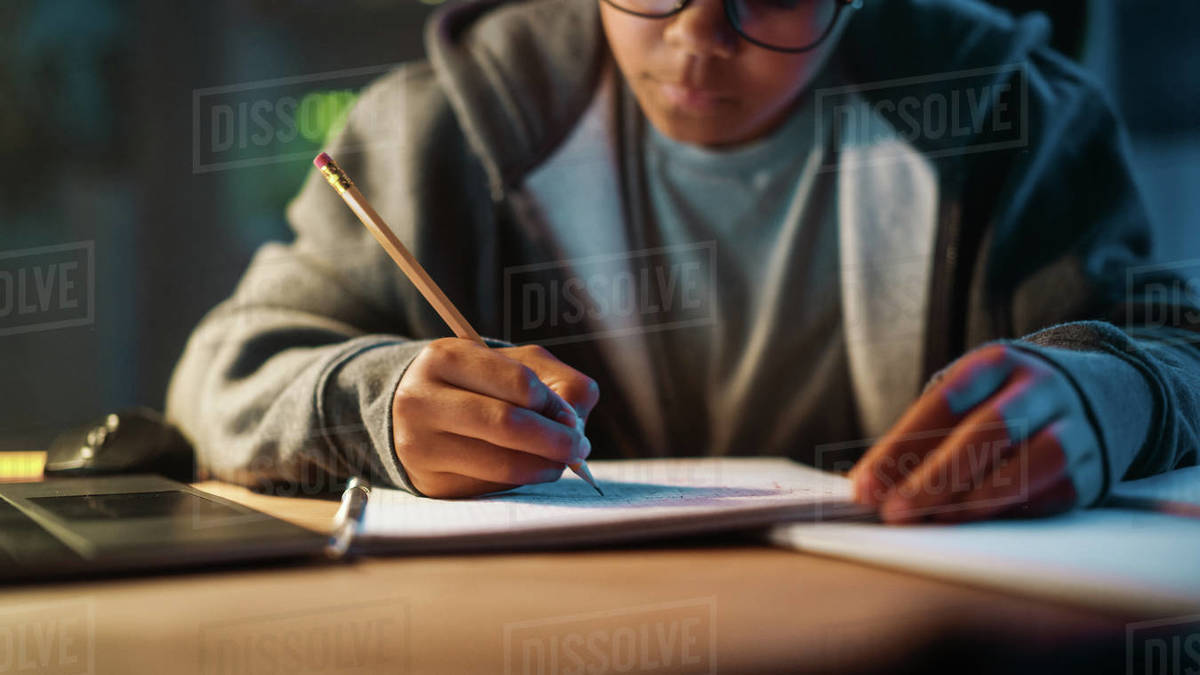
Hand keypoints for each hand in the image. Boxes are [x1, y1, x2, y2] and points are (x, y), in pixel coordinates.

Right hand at [392, 339, 599, 497]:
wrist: (417, 413)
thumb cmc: (479, 384)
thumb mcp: (514, 364)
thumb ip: (556, 382)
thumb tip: (574, 425)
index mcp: (446, 358)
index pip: (518, 382)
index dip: (555, 404)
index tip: (572, 417)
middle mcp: (422, 400)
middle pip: (507, 425)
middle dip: (556, 440)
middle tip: (578, 448)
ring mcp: (421, 445)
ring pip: (502, 465)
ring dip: (544, 467)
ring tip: (558, 462)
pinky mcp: (430, 483)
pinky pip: (492, 488)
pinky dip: (519, 481)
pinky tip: (523, 468)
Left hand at [849, 344, 1090, 522]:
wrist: (1099, 392)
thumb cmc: (1002, 403)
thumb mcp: (965, 399)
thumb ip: (920, 437)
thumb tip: (871, 487)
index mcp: (995, 364)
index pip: (942, 403)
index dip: (900, 446)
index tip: (866, 486)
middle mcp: (1039, 388)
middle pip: (988, 429)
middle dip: (935, 476)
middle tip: (896, 511)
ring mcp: (1073, 425)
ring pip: (1029, 462)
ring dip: (976, 498)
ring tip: (935, 520)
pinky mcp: (1094, 466)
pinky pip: (1051, 493)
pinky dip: (1010, 511)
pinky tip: (975, 523)